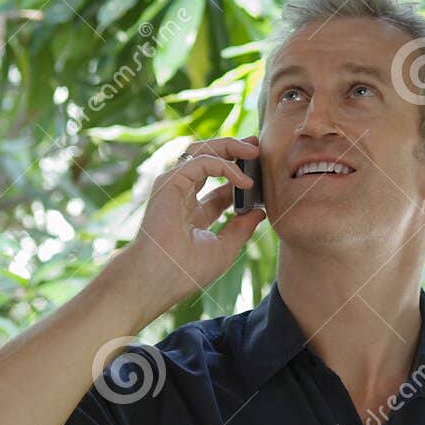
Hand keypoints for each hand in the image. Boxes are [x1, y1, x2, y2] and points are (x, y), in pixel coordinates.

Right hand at [126, 135, 265, 311]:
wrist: (160, 277)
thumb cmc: (186, 270)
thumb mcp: (224, 248)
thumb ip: (241, 228)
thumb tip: (259, 212)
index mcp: (193, 212)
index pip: (221, 187)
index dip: (242, 178)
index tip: (264, 177)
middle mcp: (183, 195)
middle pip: (210, 161)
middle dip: (235, 151)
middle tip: (258, 148)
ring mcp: (175, 186)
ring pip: (202, 151)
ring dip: (229, 147)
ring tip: (254, 151)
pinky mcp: (170, 182)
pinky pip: (201, 161)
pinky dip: (225, 166)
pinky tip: (244, 181)